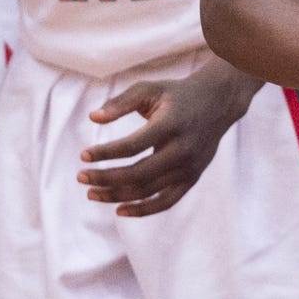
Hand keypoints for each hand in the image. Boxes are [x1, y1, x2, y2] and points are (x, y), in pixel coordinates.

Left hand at [78, 62, 254, 216]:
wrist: (217, 102)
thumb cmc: (176, 94)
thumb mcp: (149, 89)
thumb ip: (121, 102)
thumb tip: (93, 118)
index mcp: (170, 124)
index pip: (132, 145)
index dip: (106, 153)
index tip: (83, 155)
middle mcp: (182, 149)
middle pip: (138, 174)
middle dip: (106, 178)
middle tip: (81, 177)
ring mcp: (189, 167)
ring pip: (149, 190)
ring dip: (117, 195)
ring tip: (92, 193)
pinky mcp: (192, 178)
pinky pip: (166, 202)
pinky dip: (143, 210)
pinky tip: (119, 210)